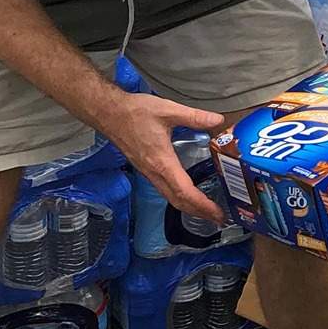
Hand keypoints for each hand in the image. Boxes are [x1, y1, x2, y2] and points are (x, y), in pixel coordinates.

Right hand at [106, 92, 226, 221]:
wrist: (108, 113)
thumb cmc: (134, 112)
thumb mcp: (168, 110)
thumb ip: (195, 117)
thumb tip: (217, 120)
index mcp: (162, 162)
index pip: (185, 192)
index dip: (202, 205)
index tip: (217, 213)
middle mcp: (154, 172)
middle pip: (178, 201)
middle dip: (200, 212)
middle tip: (219, 218)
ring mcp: (149, 173)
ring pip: (170, 197)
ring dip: (189, 207)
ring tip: (207, 210)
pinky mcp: (146, 169)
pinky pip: (164, 190)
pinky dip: (180, 198)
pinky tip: (188, 193)